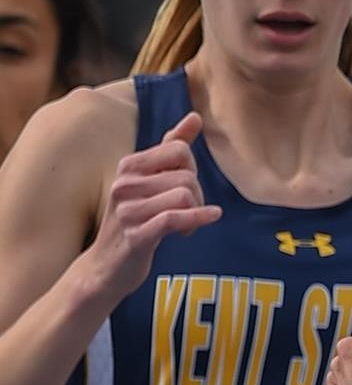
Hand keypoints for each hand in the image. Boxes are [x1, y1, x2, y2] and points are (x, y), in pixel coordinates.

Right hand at [83, 112, 220, 297]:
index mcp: (128, 166)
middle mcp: (124, 185)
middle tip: (190, 210)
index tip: (185, 186)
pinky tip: (211, 217)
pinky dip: (199, 218)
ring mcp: (127, 211)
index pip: (179, 150)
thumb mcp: (150, 181)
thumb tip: (195, 117)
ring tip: (187, 222)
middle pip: (187, 174)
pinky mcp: (136, 236)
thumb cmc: (135, 219)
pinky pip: (176, 218)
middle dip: (198, 193)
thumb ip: (171, 148)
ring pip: (185, 194)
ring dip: (197, 211)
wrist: (106, 267)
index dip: (192, 168)